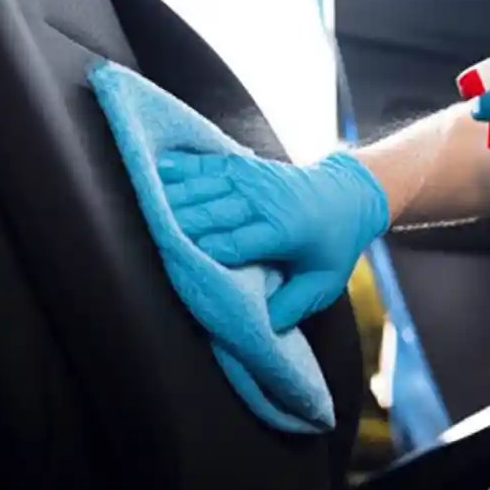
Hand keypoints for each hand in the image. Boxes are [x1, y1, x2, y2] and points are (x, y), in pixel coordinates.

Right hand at [157, 151, 389, 331]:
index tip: (180, 263)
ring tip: (141, 205)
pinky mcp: (246, 165)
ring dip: (173, 196)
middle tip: (146, 235)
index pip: (237, 243)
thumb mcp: (324, 282)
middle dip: (180, 224)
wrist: (348, 194)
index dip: (206, 251)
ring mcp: (254, 179)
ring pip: (205, 186)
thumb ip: (294, 304)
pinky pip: (209, 164)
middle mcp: (266, 201)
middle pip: (213, 212)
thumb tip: (266, 325)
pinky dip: (183, 166)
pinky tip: (158, 168)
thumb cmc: (332, 245)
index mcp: (285, 231)